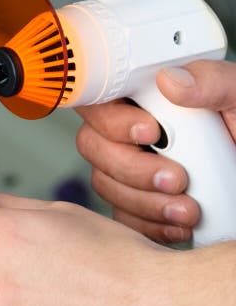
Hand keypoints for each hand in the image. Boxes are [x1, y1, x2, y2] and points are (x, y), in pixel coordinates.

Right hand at [75, 60, 235, 242]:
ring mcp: (128, 166)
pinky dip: (148, 225)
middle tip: (177, 178)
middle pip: (93, 145)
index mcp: (147, 96)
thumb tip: (171, 80)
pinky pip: (120, 215)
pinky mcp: (134, 200)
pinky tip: (179, 225)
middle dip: (132, 168)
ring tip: (188, 209)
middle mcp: (128, 130)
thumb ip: (212, 81)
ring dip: (144, 202)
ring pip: (105, 183)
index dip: (112, 119)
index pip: (101, 100)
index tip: (151, 132)